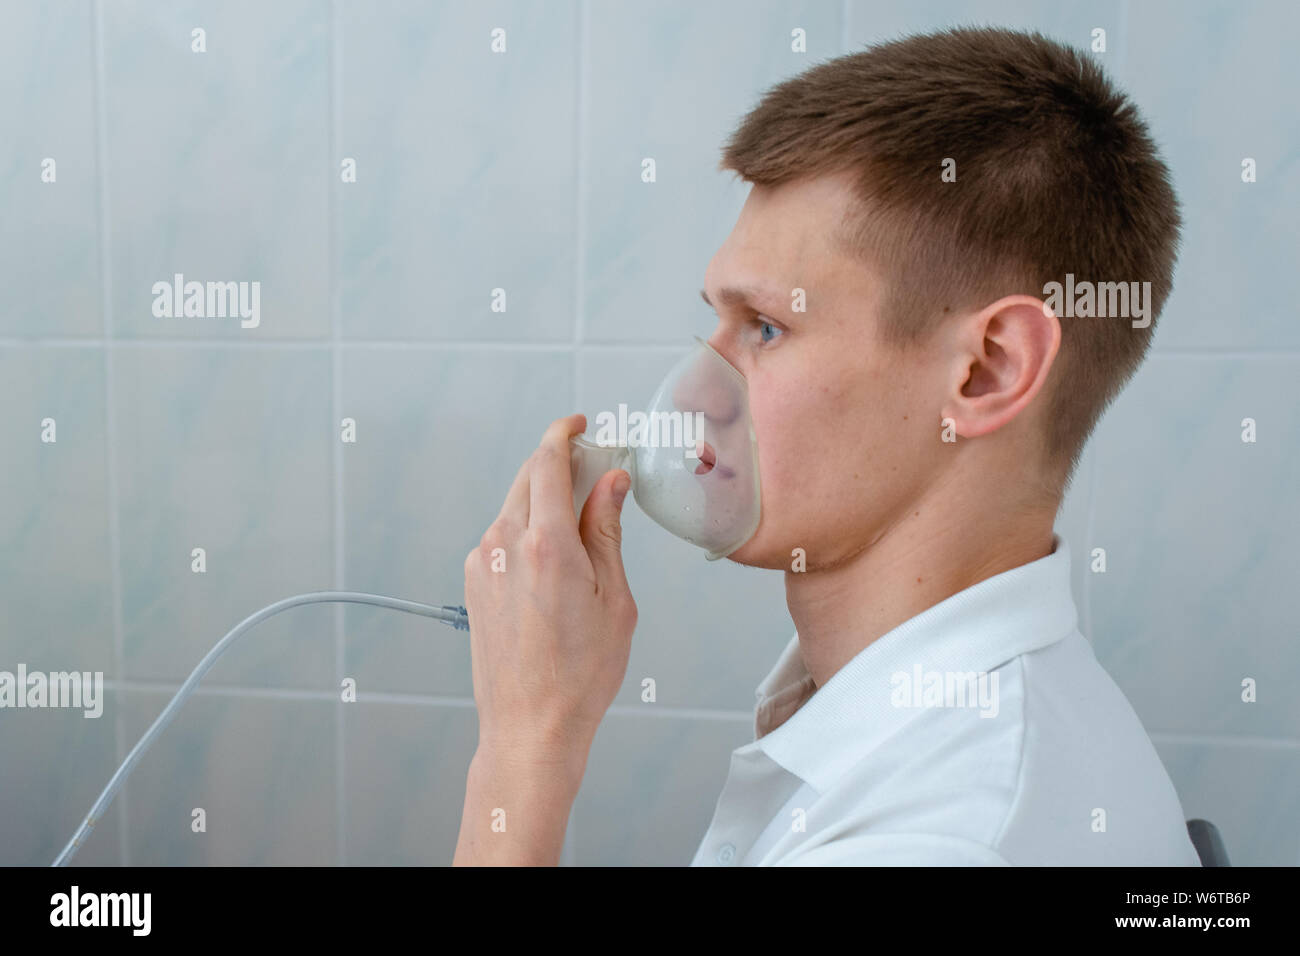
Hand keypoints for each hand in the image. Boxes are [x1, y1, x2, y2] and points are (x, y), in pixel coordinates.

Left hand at [459, 413, 635, 824]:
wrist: (529, 727)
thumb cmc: (579, 674)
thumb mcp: (614, 599)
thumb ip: (607, 531)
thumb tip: (610, 483)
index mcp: (546, 544)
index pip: (548, 461)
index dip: (564, 433)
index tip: (580, 424)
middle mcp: (504, 544)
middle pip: (528, 477)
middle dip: (558, 463)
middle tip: (593, 469)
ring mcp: (481, 562)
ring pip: (514, 505)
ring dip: (544, 498)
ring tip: (580, 521)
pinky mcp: (472, 581)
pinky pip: (502, 535)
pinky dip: (528, 528)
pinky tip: (554, 557)